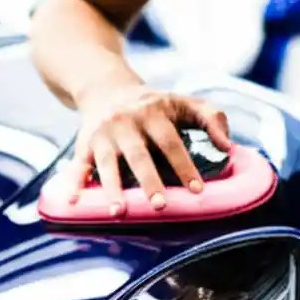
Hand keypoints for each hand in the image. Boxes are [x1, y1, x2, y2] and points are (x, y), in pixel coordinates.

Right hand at [55, 84, 231, 216]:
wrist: (105, 87)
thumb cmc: (153, 103)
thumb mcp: (183, 101)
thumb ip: (212, 117)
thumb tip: (228, 147)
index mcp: (154, 112)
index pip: (171, 142)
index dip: (184, 166)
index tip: (197, 190)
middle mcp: (126, 122)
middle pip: (139, 156)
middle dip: (149, 181)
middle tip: (160, 206)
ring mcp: (103, 134)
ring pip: (107, 163)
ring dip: (112, 188)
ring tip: (118, 212)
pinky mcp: (84, 143)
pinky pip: (77, 165)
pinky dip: (73, 184)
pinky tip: (72, 203)